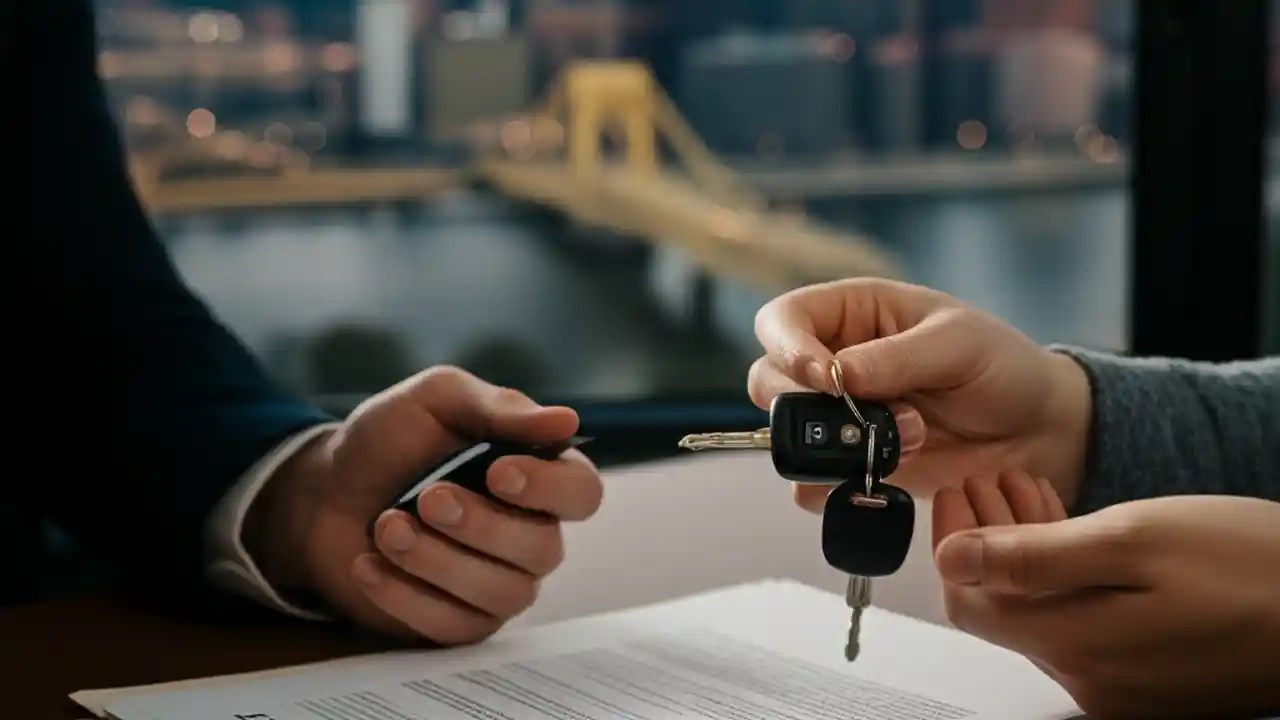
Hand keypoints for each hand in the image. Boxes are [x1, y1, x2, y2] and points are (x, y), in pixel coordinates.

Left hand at [244, 366, 602, 644]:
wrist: (324, 490)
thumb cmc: (390, 439)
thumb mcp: (438, 400)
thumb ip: (501, 409)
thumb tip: (568, 421)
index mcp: (538, 475)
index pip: (581, 492)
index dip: (549, 488)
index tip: (497, 472)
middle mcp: (531, 534)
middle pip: (543, 549)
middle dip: (482, 525)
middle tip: (427, 497)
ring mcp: (497, 584)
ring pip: (502, 593)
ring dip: (439, 560)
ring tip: (386, 527)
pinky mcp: (457, 622)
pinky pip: (454, 626)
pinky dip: (405, 596)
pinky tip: (368, 564)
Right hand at [749, 278, 1092, 510]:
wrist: (1037, 433)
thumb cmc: (1000, 367)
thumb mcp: (958, 345)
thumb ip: (896, 357)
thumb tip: (834, 374)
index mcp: (852, 313)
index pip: (782, 320)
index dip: (787, 347)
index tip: (824, 377)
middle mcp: (833, 362)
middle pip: (767, 380)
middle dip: (810, 405)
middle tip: (870, 417)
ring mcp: (838, 418)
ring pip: (786, 436)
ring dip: (834, 447)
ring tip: (907, 442)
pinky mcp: (852, 465)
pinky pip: (814, 485)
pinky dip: (840, 486)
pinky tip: (893, 474)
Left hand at [933, 476, 1279, 719]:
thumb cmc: (1252, 567)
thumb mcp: (1131, 539)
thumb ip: (1033, 556)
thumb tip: (951, 559)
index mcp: (1076, 647)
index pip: (969, 603)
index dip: (955, 544)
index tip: (960, 491)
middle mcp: (1092, 680)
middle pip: (1005, 606)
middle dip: (990, 535)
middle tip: (994, 478)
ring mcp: (1125, 685)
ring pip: (1044, 610)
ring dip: (1028, 548)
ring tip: (1031, 488)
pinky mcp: (1154, 677)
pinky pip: (1087, 623)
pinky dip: (1068, 572)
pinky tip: (1074, 526)